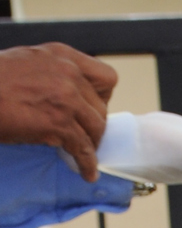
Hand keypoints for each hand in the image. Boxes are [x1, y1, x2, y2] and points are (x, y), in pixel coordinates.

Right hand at [0, 43, 117, 180]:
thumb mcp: (28, 62)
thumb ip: (53, 74)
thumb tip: (67, 95)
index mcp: (62, 55)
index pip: (106, 78)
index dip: (102, 97)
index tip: (92, 108)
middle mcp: (69, 73)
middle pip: (101, 107)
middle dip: (93, 124)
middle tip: (82, 134)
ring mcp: (66, 98)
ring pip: (97, 129)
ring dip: (91, 144)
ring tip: (82, 154)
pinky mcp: (60, 123)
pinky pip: (84, 149)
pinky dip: (87, 164)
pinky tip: (86, 172)